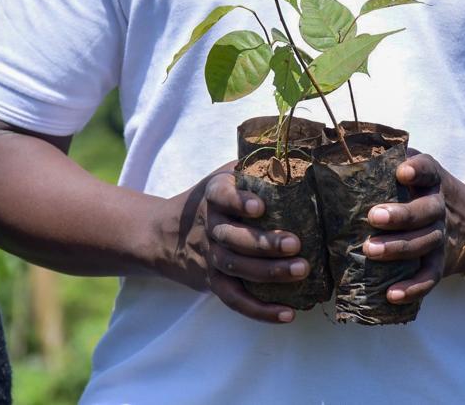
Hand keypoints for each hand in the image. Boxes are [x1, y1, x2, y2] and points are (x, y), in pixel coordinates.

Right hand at [158, 162, 308, 323]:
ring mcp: (210, 257)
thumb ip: (251, 165)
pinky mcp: (212, 282)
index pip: (221, 195)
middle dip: (265, 242)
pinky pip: (234, 299)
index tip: (258, 206)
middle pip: (234, 237)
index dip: (238, 200)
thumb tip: (298, 150)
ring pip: (237, 268)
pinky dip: (259, 311)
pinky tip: (287, 314)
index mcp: (213, 196)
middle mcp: (210, 226)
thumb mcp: (222, 175)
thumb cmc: (211, 199)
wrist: (164, 233)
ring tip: (300, 271)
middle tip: (295, 243)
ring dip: (269, 272)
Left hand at [363, 153, 464, 305]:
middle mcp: (439, 206)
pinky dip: (413, 288)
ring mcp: (441, 236)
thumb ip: (390, 157)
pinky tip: (391, 295)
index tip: (402, 171)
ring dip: (397, 248)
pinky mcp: (441, 262)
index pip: (428, 169)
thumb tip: (344, 143)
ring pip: (424, 243)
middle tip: (373, 216)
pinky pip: (429, 277)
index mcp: (432, 180)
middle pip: (424, 211)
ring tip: (369, 251)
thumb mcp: (419, 171)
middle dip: (400, 215)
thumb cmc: (427, 192)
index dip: (417, 170)